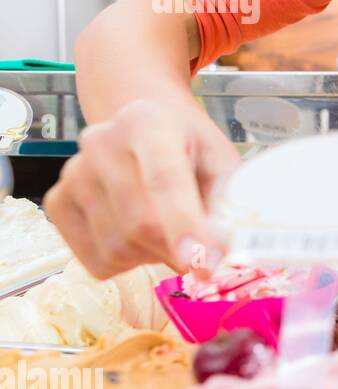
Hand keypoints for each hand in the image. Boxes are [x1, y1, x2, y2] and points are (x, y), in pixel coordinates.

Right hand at [44, 100, 240, 278]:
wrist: (140, 129)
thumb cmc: (188, 147)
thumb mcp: (221, 160)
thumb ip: (228, 201)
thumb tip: (227, 251)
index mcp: (148, 123)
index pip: (165, 180)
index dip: (185, 225)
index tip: (203, 265)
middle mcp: (100, 143)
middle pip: (140, 224)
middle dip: (178, 250)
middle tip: (203, 251)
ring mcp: (72, 174)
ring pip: (119, 248)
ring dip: (155, 254)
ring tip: (166, 224)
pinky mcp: (58, 204)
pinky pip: (98, 260)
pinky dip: (129, 261)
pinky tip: (140, 233)